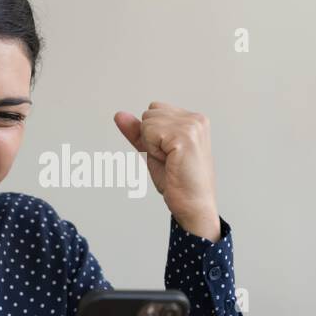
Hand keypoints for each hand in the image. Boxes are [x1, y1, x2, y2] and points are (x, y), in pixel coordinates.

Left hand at [114, 102, 219, 240]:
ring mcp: (192, 127)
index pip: (154, 109)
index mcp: (194, 119)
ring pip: (148, 121)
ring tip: (171, 162)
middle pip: (150, 113)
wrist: (193, 207)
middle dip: (151, 137)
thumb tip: (119, 115)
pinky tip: (170, 162)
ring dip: (152, 145)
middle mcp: (196, 119)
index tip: (169, 154)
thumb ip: (138, 131)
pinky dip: (153, 150)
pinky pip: (149, 132)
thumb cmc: (177, 183)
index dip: (153, 134)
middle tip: (170, 160)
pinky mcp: (184, 137)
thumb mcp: (153, 151)